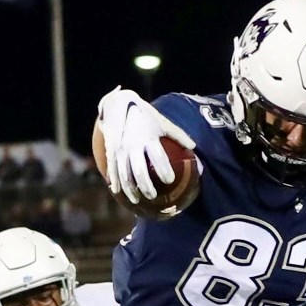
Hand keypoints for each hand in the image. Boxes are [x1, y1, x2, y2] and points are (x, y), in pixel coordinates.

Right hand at [95, 87, 196, 204]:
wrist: (119, 104)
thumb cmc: (146, 116)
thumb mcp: (162, 122)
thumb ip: (178, 135)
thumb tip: (194, 147)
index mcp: (148, 138)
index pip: (158, 157)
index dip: (164, 170)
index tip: (170, 180)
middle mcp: (133, 145)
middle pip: (140, 171)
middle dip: (146, 186)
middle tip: (154, 196)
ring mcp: (120, 149)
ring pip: (124, 174)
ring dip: (130, 189)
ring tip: (136, 201)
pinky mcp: (111, 151)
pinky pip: (112, 170)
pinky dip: (115, 182)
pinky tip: (119, 193)